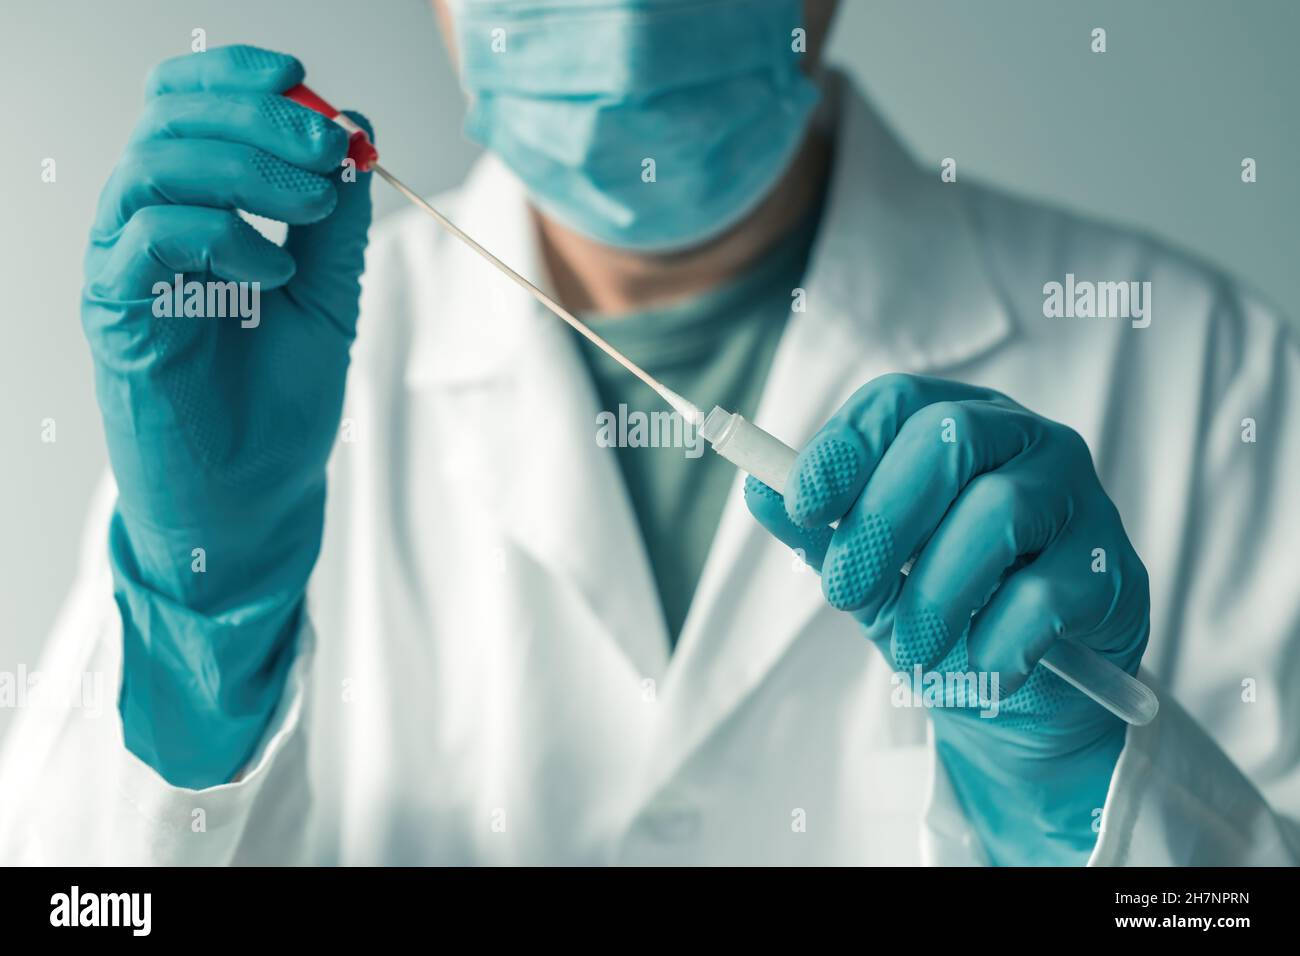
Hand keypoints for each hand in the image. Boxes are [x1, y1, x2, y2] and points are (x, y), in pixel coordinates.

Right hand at [81, 45, 372, 786]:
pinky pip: (147, 238)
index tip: (305, 80)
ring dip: (246, 167)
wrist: (258, 497)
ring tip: (312, 205)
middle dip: (257, 116)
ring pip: (154, 166)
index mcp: (194, 210)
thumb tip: (354, 129)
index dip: (238, 79)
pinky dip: (220, 235)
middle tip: (328, 145)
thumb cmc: (283, 404)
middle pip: (170, 121)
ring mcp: (125, 269)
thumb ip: (334, 221)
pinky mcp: (117, 316)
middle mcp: (148, 227)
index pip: (188, 107)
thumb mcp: (329, 296)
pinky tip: (272, 272)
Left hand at [745, 373, 1149, 863]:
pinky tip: (982, 665)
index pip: (895, 402)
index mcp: (953, 423)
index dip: (842, 448)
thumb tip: (758, 488)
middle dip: (881, 522)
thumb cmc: (941, 607)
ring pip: (998, 511)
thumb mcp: (868, 570)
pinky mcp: (1109, 565)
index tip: (802, 505)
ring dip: (935, 593)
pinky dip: (997, 640)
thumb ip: (818, 531)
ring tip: (911, 650)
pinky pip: (1046, 593)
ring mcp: (1075, 496)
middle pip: (947, 439)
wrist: (1022, 687)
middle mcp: (1021, 441)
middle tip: (843, 594)